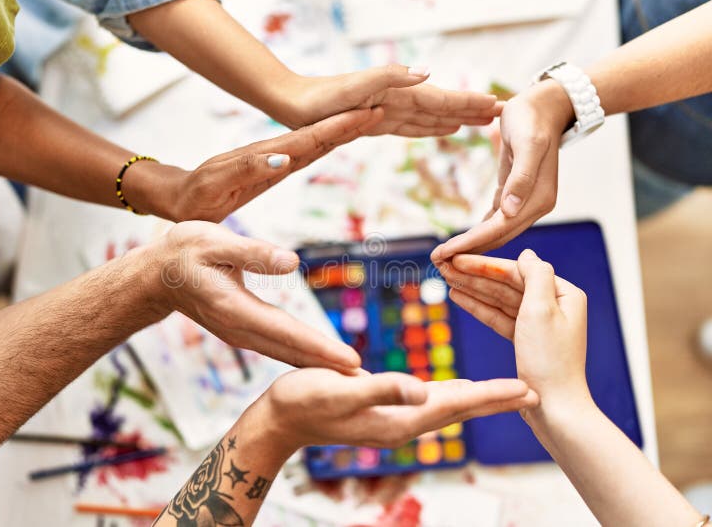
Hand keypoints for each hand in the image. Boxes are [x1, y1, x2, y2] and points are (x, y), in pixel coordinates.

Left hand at [139, 108, 382, 221]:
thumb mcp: (218, 185)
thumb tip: (284, 156)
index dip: (338, 127)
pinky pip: (304, 154)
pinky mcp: (271, 169)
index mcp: (265, 156)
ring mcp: (273, 160)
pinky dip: (324, 144)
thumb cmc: (197, 198)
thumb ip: (249, 169)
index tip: (366, 113)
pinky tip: (336, 140)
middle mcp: (273, 154)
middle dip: (348, 122)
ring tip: (368, 117)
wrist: (181, 199)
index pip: (308, 138)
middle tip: (381, 107)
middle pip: (317, 135)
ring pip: (314, 141)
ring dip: (341, 130)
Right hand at [150, 221, 361, 373]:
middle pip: (292, 351)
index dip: (320, 348)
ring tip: (352, 377)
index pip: (287, 332)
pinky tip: (320, 361)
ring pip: (286, 353)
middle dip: (329, 367)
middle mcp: (240, 329)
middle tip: (366, 381)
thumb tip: (292, 260)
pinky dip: (302, 356)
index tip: (351, 362)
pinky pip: (278, 347)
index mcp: (235, 309)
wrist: (155, 276)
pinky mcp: (242, 331)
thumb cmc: (184, 252)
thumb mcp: (214, 242)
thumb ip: (251, 252)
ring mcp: (241, 334)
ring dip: (319, 366)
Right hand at [258, 367, 537, 450]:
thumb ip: (381, 388)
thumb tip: (423, 389)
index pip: (457, 405)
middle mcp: (403, 424)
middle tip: (534, 391)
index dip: (492, 395)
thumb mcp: (340, 389)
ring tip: (508, 391)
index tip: (527, 390)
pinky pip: (429, 402)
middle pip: (460, 410)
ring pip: (448, 407)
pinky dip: (452, 393)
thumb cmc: (304, 400)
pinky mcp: (384, 411)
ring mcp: (394, 420)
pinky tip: (459, 387)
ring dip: (479, 398)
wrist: (279, 419)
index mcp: (399, 419)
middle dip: (497, 400)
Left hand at [276, 65, 501, 136]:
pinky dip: (430, 128)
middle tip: (500, 114)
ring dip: (455, 119)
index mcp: (397, 91)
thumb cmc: (322, 97)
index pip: (441, 98)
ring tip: (480, 122)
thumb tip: (427, 74)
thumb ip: (391, 78)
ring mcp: (388, 111)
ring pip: (430, 117)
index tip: (496, 105)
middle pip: (442, 107)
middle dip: (470, 110)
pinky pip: (412, 127)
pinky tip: (443, 128)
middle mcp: (397, 100)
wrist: (294, 105)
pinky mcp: (376, 122)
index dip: (468, 103)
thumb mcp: (356, 85)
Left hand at [430, 80, 573, 260]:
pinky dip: (479, 232)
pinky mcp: (514, 195)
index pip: (501, 228)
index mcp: (539, 199)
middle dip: (468, 250)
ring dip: (472, 245)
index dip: (473, 243)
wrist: (544, 106)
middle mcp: (535, 206)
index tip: (446, 254)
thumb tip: (510, 210)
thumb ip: (522, 177)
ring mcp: (526, 202)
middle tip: (436, 261)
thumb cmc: (533, 120)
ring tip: (444, 255)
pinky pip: (495, 221)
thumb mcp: (528, 143)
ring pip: (496, 232)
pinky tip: (462, 242)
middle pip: (498, 236)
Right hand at [437, 250, 590, 412]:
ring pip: (500, 300)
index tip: (456, 257)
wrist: (554, 409)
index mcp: (565, 294)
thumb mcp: (541, 310)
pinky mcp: (527, 342)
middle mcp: (555, 306)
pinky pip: (500, 318)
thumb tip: (526, 253)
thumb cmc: (549, 362)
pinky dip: (479, 308)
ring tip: (445, 278)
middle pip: (507, 284)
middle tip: (443, 265)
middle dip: (474, 275)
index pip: (517, 271)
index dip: (484, 264)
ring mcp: (540, 325)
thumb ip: (534, 276)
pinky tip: (458, 297)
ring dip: (473, 289)